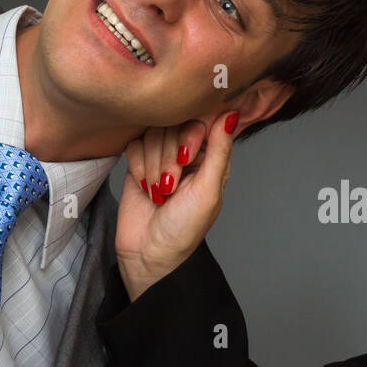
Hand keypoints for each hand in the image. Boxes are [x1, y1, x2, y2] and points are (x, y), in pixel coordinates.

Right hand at [114, 110, 238, 299]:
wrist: (149, 252)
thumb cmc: (185, 228)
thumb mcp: (208, 189)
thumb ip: (219, 150)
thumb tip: (231, 114)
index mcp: (212, 158)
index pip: (203, 120)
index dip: (191, 134)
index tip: (187, 158)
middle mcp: (188, 153)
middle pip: (174, 124)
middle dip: (169, 156)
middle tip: (171, 185)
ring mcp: (162, 156)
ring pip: (153, 133)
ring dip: (154, 164)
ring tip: (159, 191)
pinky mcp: (139, 162)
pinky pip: (134, 144)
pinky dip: (138, 166)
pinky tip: (145, 187)